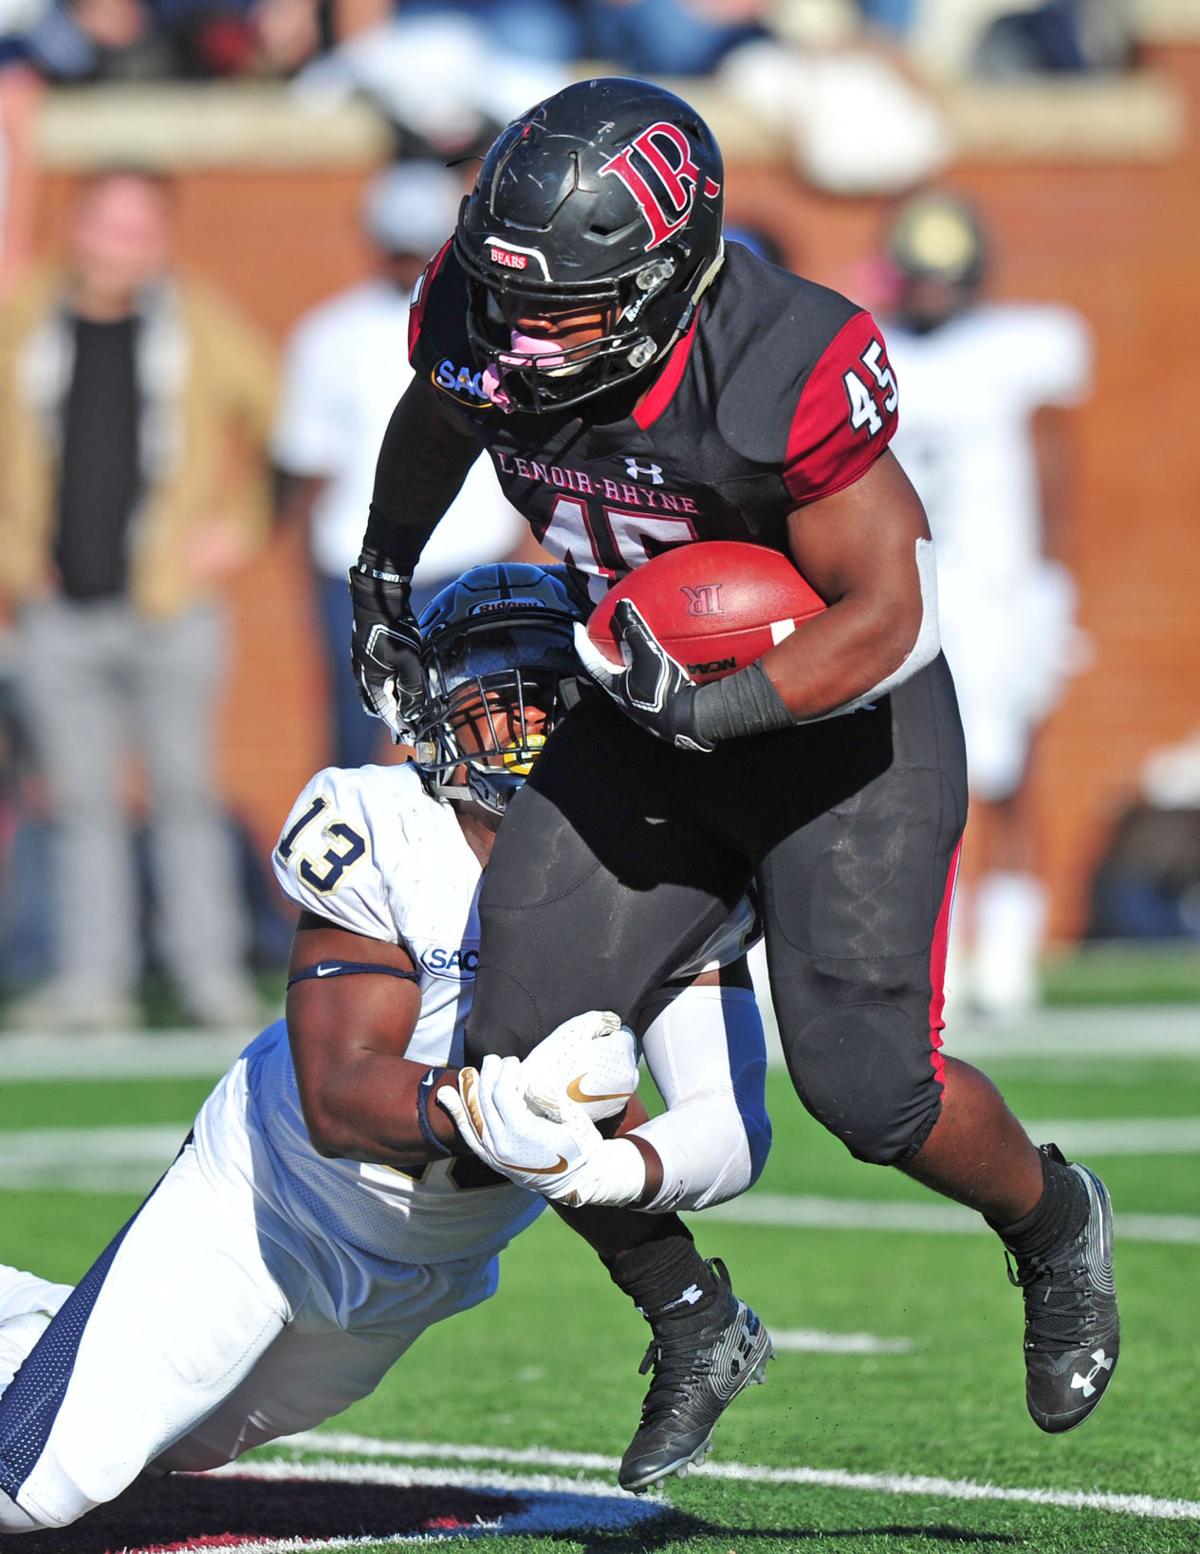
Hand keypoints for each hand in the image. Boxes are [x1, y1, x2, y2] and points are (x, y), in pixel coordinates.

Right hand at [349, 565, 422, 739]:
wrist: (378, 599)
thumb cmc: (391, 629)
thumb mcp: (407, 662)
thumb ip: (411, 689)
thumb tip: (412, 713)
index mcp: (370, 683)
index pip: (387, 714)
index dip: (401, 727)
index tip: (414, 737)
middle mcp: (363, 677)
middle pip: (380, 706)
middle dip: (395, 716)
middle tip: (413, 724)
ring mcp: (364, 666)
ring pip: (379, 692)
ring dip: (393, 701)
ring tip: (410, 707)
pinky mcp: (368, 655)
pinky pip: (379, 678)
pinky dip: (390, 687)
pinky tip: (401, 683)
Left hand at [438, 1055, 642, 1207]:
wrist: (577, 1181)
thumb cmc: (580, 1146)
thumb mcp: (574, 1121)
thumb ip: (551, 1100)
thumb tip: (529, 1083)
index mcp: (523, 1134)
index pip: (502, 1094)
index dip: (506, 1073)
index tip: (514, 1061)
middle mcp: (502, 1146)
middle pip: (485, 1101)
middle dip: (487, 1075)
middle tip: (493, 1059)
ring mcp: (494, 1155)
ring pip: (472, 1116)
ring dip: (468, 1090)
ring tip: (467, 1071)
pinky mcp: (492, 1160)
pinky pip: (469, 1135)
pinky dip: (457, 1114)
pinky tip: (447, 1096)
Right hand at [520, 1009, 637, 1124]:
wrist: (540, 1104)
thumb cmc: (553, 1064)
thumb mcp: (574, 1029)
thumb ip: (601, 1019)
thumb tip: (614, 1023)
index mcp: (620, 1051)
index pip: (623, 1033)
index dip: (603, 1035)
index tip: (586, 1044)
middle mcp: (628, 1074)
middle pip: (624, 1054)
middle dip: (608, 1052)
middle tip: (582, 1058)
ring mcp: (623, 1094)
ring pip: (621, 1072)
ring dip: (608, 1069)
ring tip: (581, 1074)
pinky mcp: (615, 1109)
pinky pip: (615, 1090)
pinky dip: (604, 1086)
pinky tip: (584, 1087)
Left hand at [574, 602, 713, 751]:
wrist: (686, 721)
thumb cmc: (662, 688)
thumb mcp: (648, 655)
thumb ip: (634, 630)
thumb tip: (622, 605)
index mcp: (613, 684)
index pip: (590, 660)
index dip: (582, 643)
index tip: (577, 627)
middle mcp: (620, 696)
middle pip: (605, 670)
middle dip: (603, 653)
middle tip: (604, 636)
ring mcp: (635, 704)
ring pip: (623, 678)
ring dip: (623, 662)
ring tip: (629, 647)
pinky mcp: (651, 707)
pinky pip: (640, 684)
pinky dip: (640, 671)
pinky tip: (654, 665)